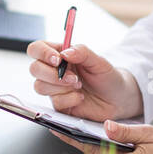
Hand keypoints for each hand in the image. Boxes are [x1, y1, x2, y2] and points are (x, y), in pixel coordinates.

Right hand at [26, 39, 141, 121]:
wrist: (118, 99)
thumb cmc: (108, 77)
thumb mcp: (99, 61)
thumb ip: (82, 52)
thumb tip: (65, 52)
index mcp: (60, 55)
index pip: (37, 49)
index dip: (42, 53)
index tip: (58, 60)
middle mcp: (54, 71)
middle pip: (34, 68)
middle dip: (52, 74)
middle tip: (73, 78)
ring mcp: (55, 88)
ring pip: (40, 86)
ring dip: (60, 87)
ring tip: (79, 86)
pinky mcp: (59, 104)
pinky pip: (54, 102)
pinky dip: (69, 99)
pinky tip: (80, 97)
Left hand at [51, 121, 152, 153]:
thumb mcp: (150, 135)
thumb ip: (125, 131)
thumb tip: (104, 125)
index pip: (91, 151)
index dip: (73, 138)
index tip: (56, 129)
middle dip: (83, 140)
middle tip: (66, 125)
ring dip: (96, 148)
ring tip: (83, 131)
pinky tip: (104, 143)